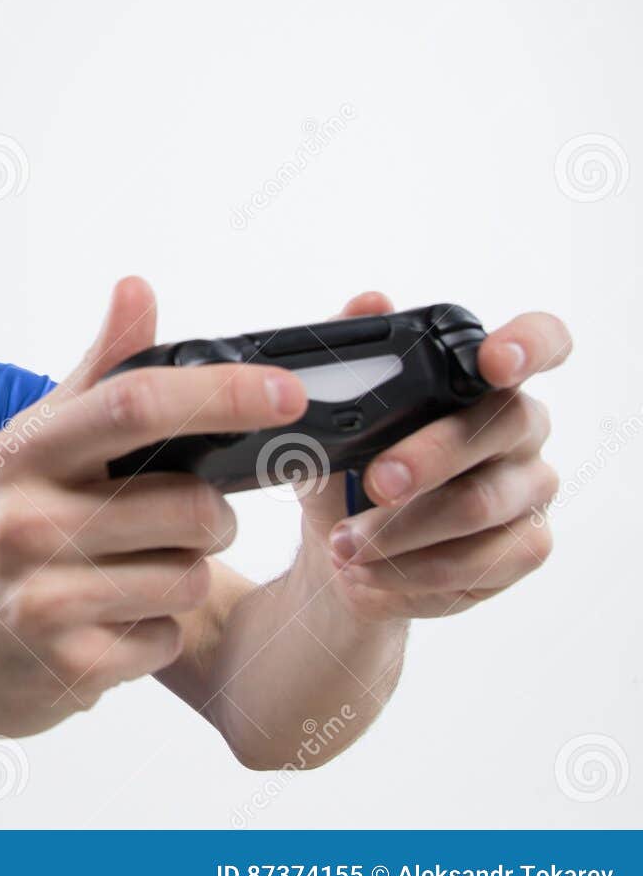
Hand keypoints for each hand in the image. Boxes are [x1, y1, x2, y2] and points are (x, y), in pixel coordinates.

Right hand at [0, 277, 309, 737]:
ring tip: (131, 579)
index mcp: (24, 454)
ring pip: (190, 579)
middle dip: (213, 517)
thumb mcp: (31, 449)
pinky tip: (108, 626)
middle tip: (184, 523)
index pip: (134, 405)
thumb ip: (97, 375)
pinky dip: (155, 634)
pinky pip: (167, 639)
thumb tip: (137, 287)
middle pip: (190, 506)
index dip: (221, 394)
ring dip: (183, 579)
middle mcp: (25, 522)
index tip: (286, 392)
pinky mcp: (69, 668)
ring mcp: (42, 600)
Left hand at [300, 292, 570, 621]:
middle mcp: (521, 429)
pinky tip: (367, 572)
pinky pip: (478, 563)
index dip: (528, 345)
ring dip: (403, 529)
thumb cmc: (347, 465)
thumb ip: (353, 356)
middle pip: (498, 428)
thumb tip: (370, 302)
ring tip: (344, 544)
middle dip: (430, 457)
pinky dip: (411, 571)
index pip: (541, 343)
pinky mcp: (521, 548)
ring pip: (481, 506)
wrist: (341, 548)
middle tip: (374, 481)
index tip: (494, 361)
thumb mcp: (334, 414)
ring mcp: (528, 491)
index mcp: (485, 381)